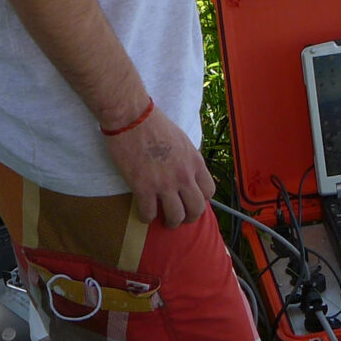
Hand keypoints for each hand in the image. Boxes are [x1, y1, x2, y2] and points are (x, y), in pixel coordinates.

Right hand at [104, 104, 215, 226]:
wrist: (132, 118)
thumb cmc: (154, 123)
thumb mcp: (182, 140)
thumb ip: (188, 159)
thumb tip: (187, 172)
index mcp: (195, 162)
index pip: (209, 191)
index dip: (201, 200)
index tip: (192, 200)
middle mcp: (184, 176)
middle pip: (196, 208)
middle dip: (190, 217)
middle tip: (181, 218)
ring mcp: (164, 184)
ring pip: (175, 216)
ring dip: (171, 223)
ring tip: (165, 222)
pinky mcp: (143, 188)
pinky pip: (149, 213)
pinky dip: (147, 218)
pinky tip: (144, 214)